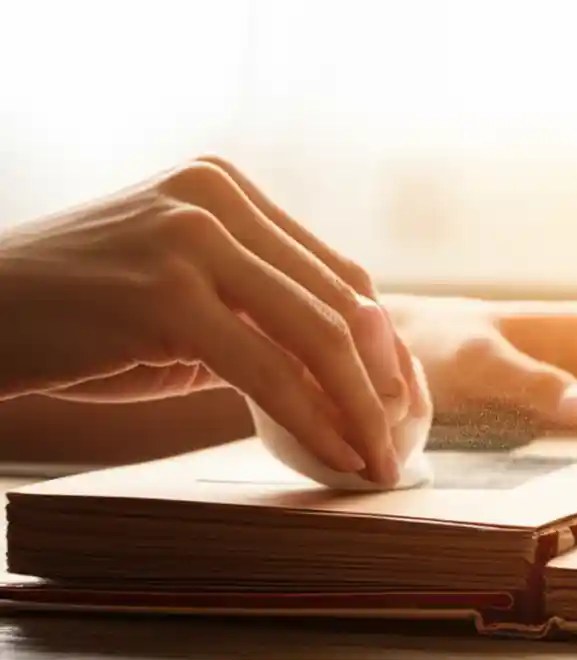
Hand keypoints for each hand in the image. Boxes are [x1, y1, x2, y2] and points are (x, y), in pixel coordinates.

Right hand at [0, 156, 426, 484]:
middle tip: (399, 440)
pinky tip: (338, 456)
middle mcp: (216, 198)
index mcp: (226, 187)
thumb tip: (355, 367)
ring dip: (361, 408)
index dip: (379, 342)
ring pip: (318, 335)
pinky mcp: (166, 295)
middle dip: (381, 380)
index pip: (336, 271)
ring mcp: (191, 240)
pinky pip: (269, 372)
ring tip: (378, 459)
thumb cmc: (80, 317)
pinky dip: (314, 421)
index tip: (398, 398)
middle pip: (341, 300)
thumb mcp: (181, 296)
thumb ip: (259, 312)